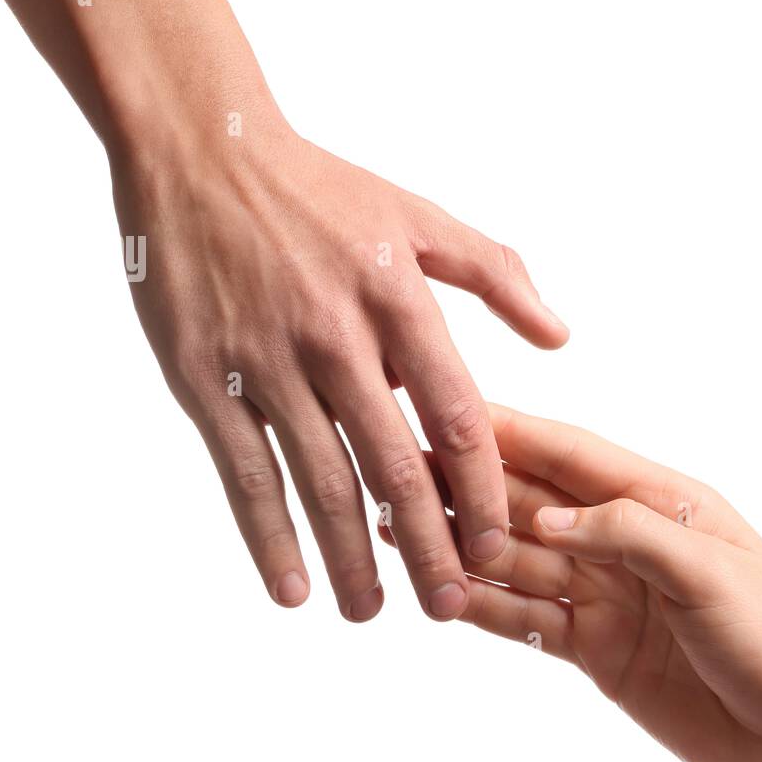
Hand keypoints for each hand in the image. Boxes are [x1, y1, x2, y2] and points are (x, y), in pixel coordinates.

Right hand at [116, 129, 566, 619]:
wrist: (202, 147)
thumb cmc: (320, 188)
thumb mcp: (418, 215)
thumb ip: (496, 274)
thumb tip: (559, 338)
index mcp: (399, 297)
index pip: (457, 416)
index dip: (482, 489)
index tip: (497, 545)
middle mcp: (337, 335)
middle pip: (395, 465)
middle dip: (428, 546)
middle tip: (448, 607)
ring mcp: (266, 359)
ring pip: (321, 480)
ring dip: (352, 556)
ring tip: (371, 614)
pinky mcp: (204, 375)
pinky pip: (243, 470)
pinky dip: (267, 536)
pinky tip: (292, 588)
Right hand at [382, 404, 761, 761]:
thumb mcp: (710, 571)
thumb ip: (627, 533)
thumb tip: (548, 514)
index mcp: (663, 502)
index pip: (570, 455)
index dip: (508, 433)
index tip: (447, 411)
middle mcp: (627, 541)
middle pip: (533, 503)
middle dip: (470, 490)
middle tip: (403, 476)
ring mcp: (609, 595)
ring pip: (521, 561)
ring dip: (468, 549)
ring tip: (406, 536)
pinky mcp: (598, 647)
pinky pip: (530, 618)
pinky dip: (488, 608)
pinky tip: (447, 596)